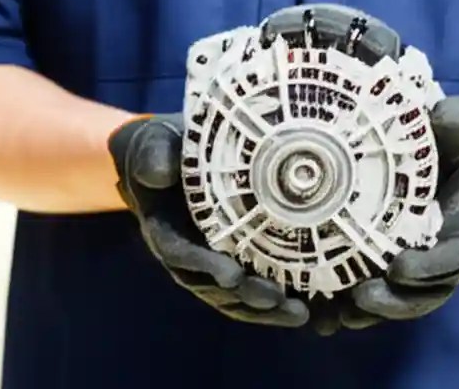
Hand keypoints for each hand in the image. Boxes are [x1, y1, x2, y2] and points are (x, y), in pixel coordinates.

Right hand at [110, 115, 309, 327]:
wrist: (170, 154)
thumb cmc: (161, 148)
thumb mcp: (152, 144)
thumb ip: (153, 157)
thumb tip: (160, 171)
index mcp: (164, 230)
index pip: (180, 255)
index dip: (204, 266)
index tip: (231, 275)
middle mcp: (187, 253)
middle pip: (213, 286)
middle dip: (245, 295)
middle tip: (276, 299)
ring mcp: (211, 259)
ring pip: (235, 295)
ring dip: (264, 308)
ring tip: (297, 313)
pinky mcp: (233, 256)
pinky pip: (251, 285)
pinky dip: (275, 299)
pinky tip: (306, 304)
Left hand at [311, 97, 458, 334]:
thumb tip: (442, 115)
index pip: (456, 255)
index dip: (430, 267)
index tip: (399, 268)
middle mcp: (450, 255)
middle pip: (427, 291)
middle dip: (396, 301)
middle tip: (361, 298)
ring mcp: (427, 266)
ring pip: (404, 300)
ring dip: (374, 312)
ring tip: (337, 315)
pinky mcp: (403, 267)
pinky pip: (384, 293)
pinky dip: (357, 306)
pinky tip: (323, 314)